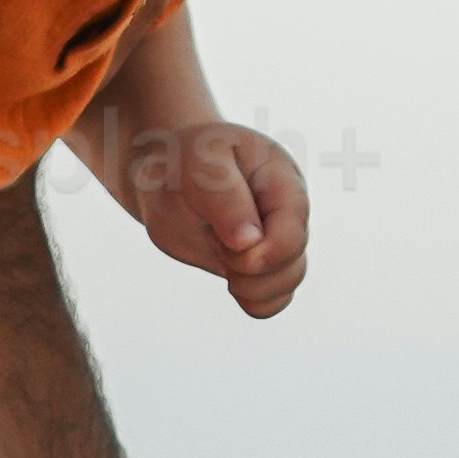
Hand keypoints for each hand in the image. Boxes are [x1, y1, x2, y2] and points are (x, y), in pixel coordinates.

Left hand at [130, 116, 308, 319]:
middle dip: (252, 272)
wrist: (164, 170)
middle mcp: (284, 212)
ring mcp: (273, 238)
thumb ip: (224, 197)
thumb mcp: (199, 162)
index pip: (293, 232)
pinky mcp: (255, 261)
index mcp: (280, 180)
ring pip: (286, 285)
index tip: (227, 246)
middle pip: (294, 265)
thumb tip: (249, 242)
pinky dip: (252, 300)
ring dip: (251, 288)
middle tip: (219, 251)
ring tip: (222, 261)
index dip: (265, 253)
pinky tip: (229, 278)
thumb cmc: (184, 157)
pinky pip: (271, 298)